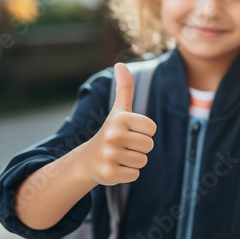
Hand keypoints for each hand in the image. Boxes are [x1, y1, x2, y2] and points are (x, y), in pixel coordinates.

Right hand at [83, 63, 156, 185]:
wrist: (87, 160)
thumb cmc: (111, 131)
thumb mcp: (119, 109)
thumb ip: (124, 87)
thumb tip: (121, 64)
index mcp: (120, 119)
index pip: (152, 129)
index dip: (144, 132)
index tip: (129, 131)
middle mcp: (113, 136)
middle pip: (149, 145)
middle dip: (140, 147)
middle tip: (124, 145)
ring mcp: (110, 156)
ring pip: (143, 161)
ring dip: (134, 160)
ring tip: (119, 155)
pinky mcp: (109, 174)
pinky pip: (135, 174)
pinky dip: (128, 173)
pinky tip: (115, 167)